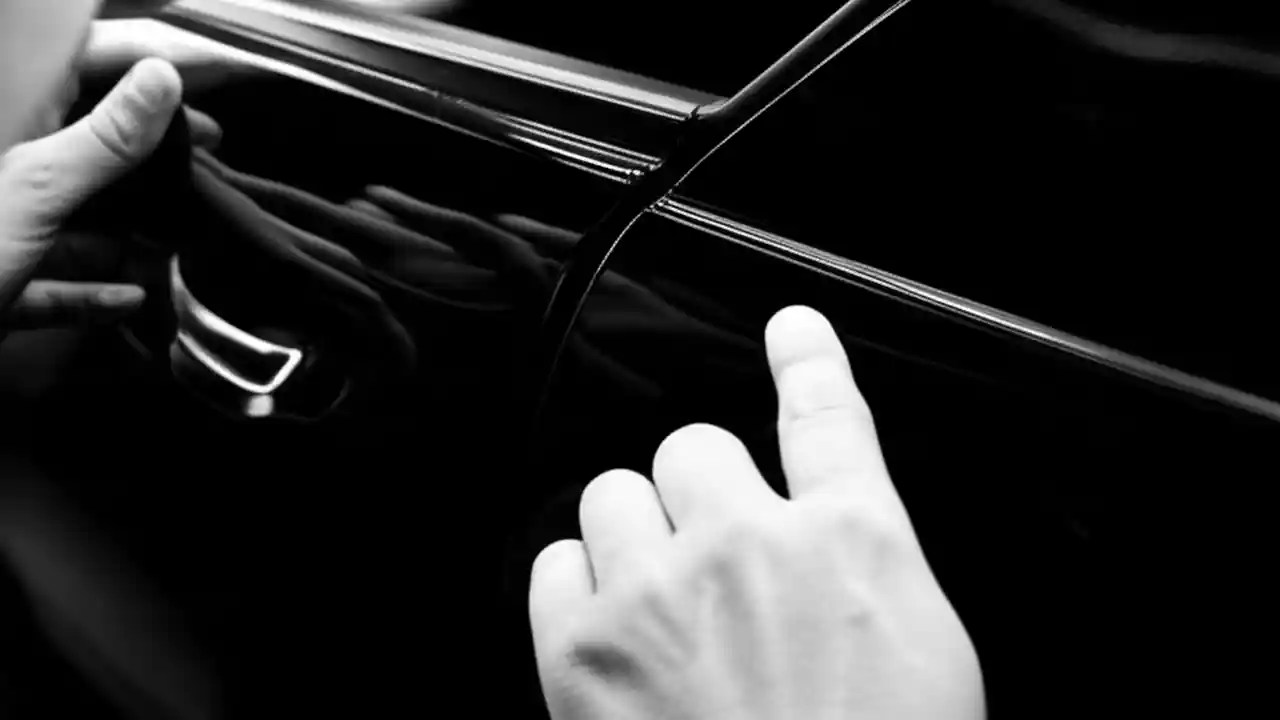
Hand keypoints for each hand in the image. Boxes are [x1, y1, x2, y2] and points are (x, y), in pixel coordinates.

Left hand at [0, 58, 184, 330]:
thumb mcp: (32, 188)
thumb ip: (102, 138)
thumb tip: (162, 78)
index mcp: (9, 118)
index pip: (88, 61)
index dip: (153, 61)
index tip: (217, 68)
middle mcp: (3, 161)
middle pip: (82, 137)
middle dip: (146, 147)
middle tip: (208, 148)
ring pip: (68, 208)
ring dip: (124, 223)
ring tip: (179, 226)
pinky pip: (48, 276)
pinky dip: (88, 288)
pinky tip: (129, 299)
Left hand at [530, 306, 983, 719]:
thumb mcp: (921, 654)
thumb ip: (868, 567)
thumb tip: (831, 534)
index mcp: (854, 545)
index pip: (828, 414)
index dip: (808, 359)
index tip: (791, 329)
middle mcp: (752, 548)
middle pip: (692, 444)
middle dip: (700, 493)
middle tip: (715, 557)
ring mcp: (660, 592)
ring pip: (613, 491)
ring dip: (636, 534)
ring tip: (664, 602)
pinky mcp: (582, 649)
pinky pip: (553, 562)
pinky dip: (577, 587)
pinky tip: (611, 631)